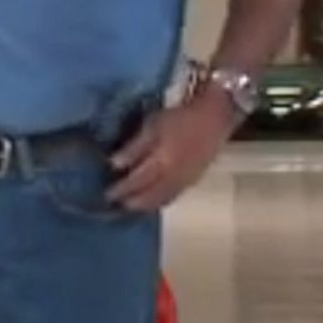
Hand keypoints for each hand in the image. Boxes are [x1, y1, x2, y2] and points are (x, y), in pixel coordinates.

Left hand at [106, 94, 237, 210]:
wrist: (216, 117)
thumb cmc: (181, 117)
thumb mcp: (153, 126)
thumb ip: (135, 148)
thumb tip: (114, 165)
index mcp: (162, 162)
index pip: (137, 182)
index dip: (121, 190)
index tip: (107, 194)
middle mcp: (174, 177)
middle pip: (148, 197)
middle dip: (131, 202)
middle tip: (115, 204)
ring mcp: (186, 181)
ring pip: (162, 200)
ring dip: (145, 206)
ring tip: (131, 205)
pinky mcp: (194, 180)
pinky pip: (174, 197)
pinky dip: (160, 201)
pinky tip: (153, 200)